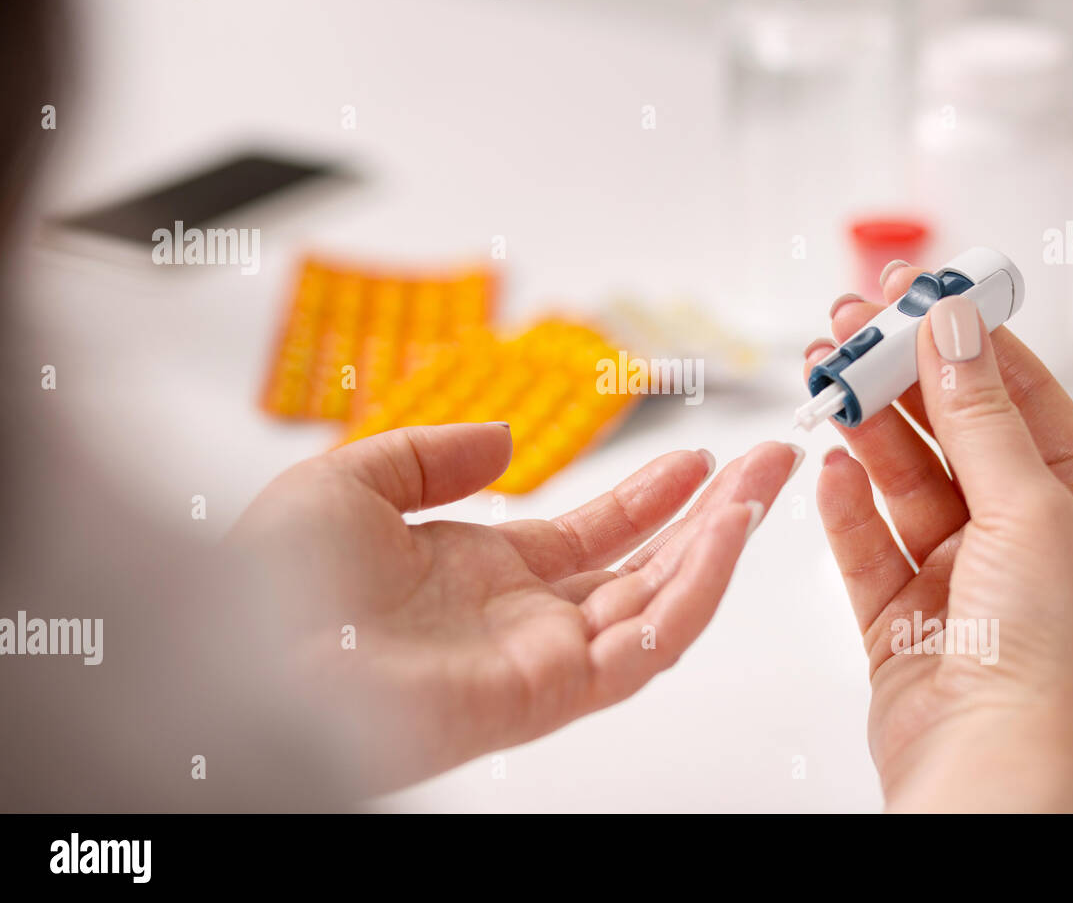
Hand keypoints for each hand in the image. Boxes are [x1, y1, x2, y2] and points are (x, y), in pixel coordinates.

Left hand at [229, 424, 799, 790]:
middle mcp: (526, 617)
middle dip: (713, 513)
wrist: (243, 655)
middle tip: (770, 462)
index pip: (596, 535)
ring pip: (661, 605)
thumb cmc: (272, 582)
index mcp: (486, 572)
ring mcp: (543, 657)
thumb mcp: (351, 482)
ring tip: (764, 488)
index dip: (652, 496)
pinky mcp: (550, 691)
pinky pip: (644, 645)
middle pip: (646, 565)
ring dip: (719, 546)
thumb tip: (506, 440)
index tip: (701, 457)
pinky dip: (695, 591)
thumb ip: (433, 457)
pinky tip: (726, 535)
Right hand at [805, 266, 1072, 810]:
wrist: (987, 767)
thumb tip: (954, 325)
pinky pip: (863, 540)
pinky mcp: (897, 610)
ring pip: (898, 479)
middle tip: (846, 326)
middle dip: (897, 376)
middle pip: (948, 431)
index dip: (965, 339)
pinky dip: (842, 503)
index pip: (1017, 396)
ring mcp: (953, 572)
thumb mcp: (1026, 508)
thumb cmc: (1042, 655)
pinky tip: (827, 466)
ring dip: (862, 428)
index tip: (916, 291)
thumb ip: (980, 414)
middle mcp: (1014, 534)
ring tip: (822, 378)